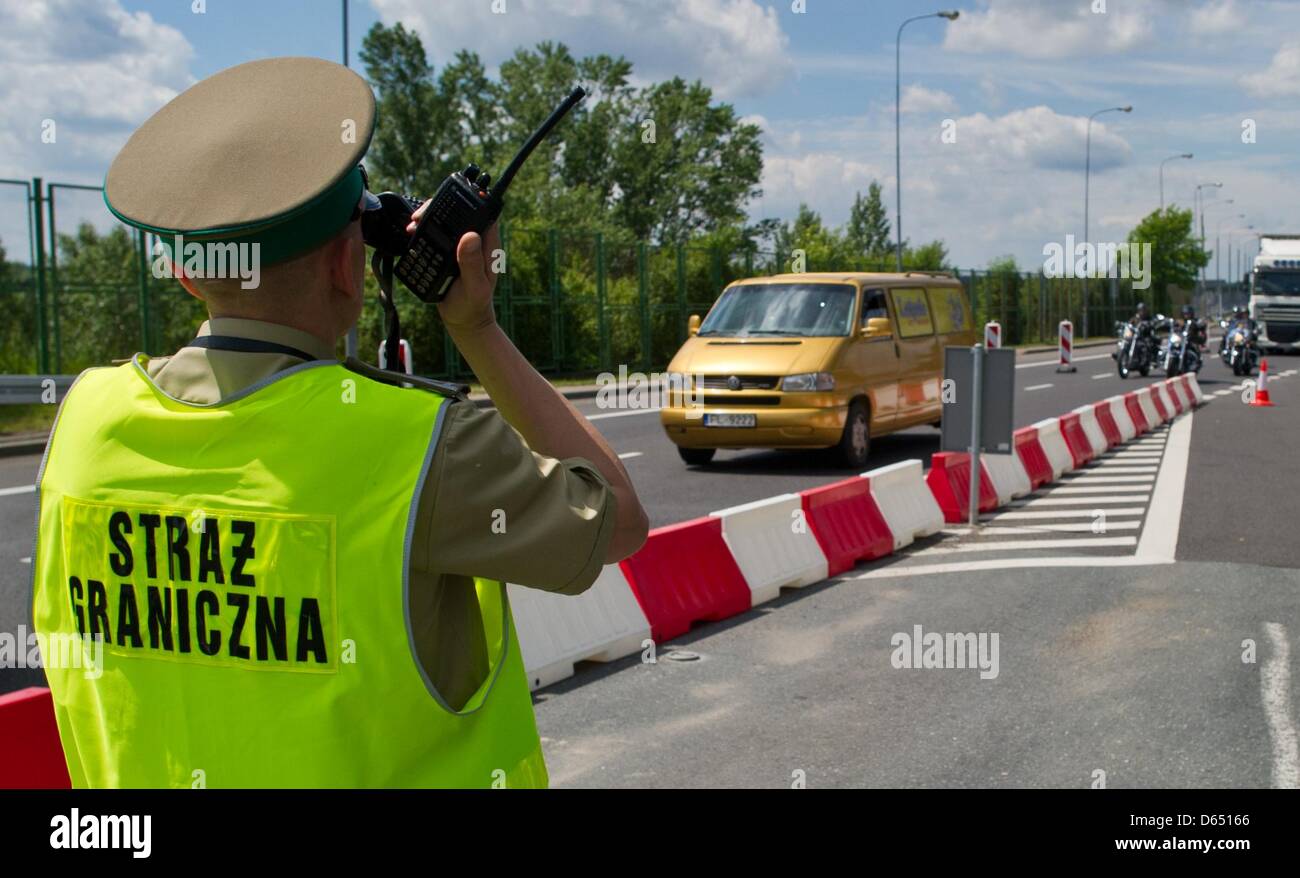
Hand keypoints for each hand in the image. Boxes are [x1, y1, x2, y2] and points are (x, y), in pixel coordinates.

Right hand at [404, 197, 501, 333]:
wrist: (464, 321)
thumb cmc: (474, 306)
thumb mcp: (475, 286)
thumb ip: (472, 263)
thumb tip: (470, 236)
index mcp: (487, 245)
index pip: (482, 211)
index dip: (468, 200)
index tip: (447, 202)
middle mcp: (474, 241)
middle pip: (458, 212)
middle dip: (438, 208)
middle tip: (419, 215)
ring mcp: (459, 246)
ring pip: (444, 221)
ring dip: (427, 218)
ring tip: (412, 225)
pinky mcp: (446, 252)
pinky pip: (434, 235)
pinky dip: (422, 231)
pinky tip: (412, 234)